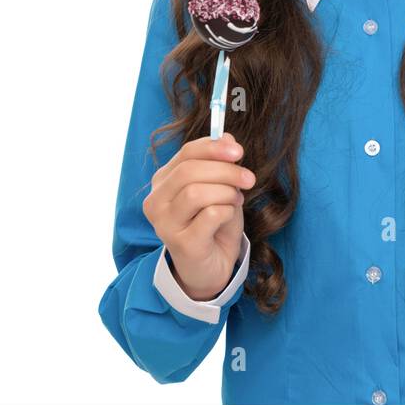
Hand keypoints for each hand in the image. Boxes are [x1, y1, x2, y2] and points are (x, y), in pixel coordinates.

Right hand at [143, 131, 254, 299]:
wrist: (211, 267)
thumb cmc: (213, 224)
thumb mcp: (219, 188)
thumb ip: (220, 163)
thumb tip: (228, 137)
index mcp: (163, 182)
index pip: (186, 153)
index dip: (214, 148)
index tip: (239, 151)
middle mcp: (156, 202)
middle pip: (189, 171)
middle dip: (226, 171)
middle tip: (248, 179)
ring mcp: (165, 224)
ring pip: (197, 192)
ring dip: (226, 193)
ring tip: (236, 200)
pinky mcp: (181, 243)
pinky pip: (210, 215)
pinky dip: (226, 211)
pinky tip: (227, 218)